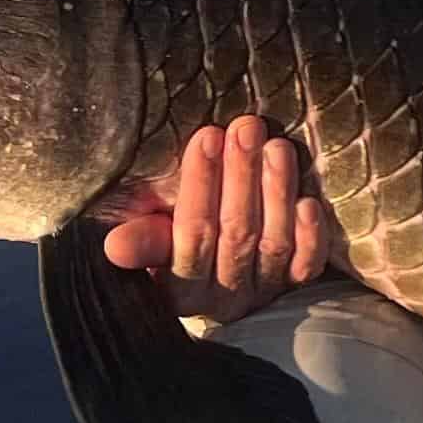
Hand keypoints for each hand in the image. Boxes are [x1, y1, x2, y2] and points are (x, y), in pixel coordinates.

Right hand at [100, 115, 337, 323]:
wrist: (220, 289)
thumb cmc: (179, 249)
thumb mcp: (156, 245)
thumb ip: (143, 240)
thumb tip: (113, 245)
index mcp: (180, 288)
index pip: (192, 232)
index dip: (200, 185)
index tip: (206, 136)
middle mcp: (224, 294)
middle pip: (236, 232)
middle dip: (241, 175)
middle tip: (246, 128)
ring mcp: (263, 291)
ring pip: (272, 242)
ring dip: (276, 192)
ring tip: (276, 146)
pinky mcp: (294, 287)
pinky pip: (306, 265)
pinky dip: (309, 235)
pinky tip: (309, 202)